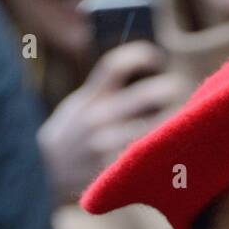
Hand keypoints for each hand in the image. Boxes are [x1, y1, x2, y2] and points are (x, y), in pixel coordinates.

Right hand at [38, 42, 194, 206]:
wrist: (42, 172)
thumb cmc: (67, 135)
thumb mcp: (78, 105)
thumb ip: (103, 91)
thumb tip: (138, 72)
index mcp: (89, 98)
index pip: (115, 66)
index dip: (140, 55)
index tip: (156, 57)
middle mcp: (97, 118)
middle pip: (141, 97)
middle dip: (168, 89)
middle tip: (183, 88)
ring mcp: (103, 146)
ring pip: (148, 131)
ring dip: (171, 124)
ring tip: (185, 122)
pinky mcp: (109, 171)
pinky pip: (140, 159)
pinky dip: (157, 152)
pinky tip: (171, 150)